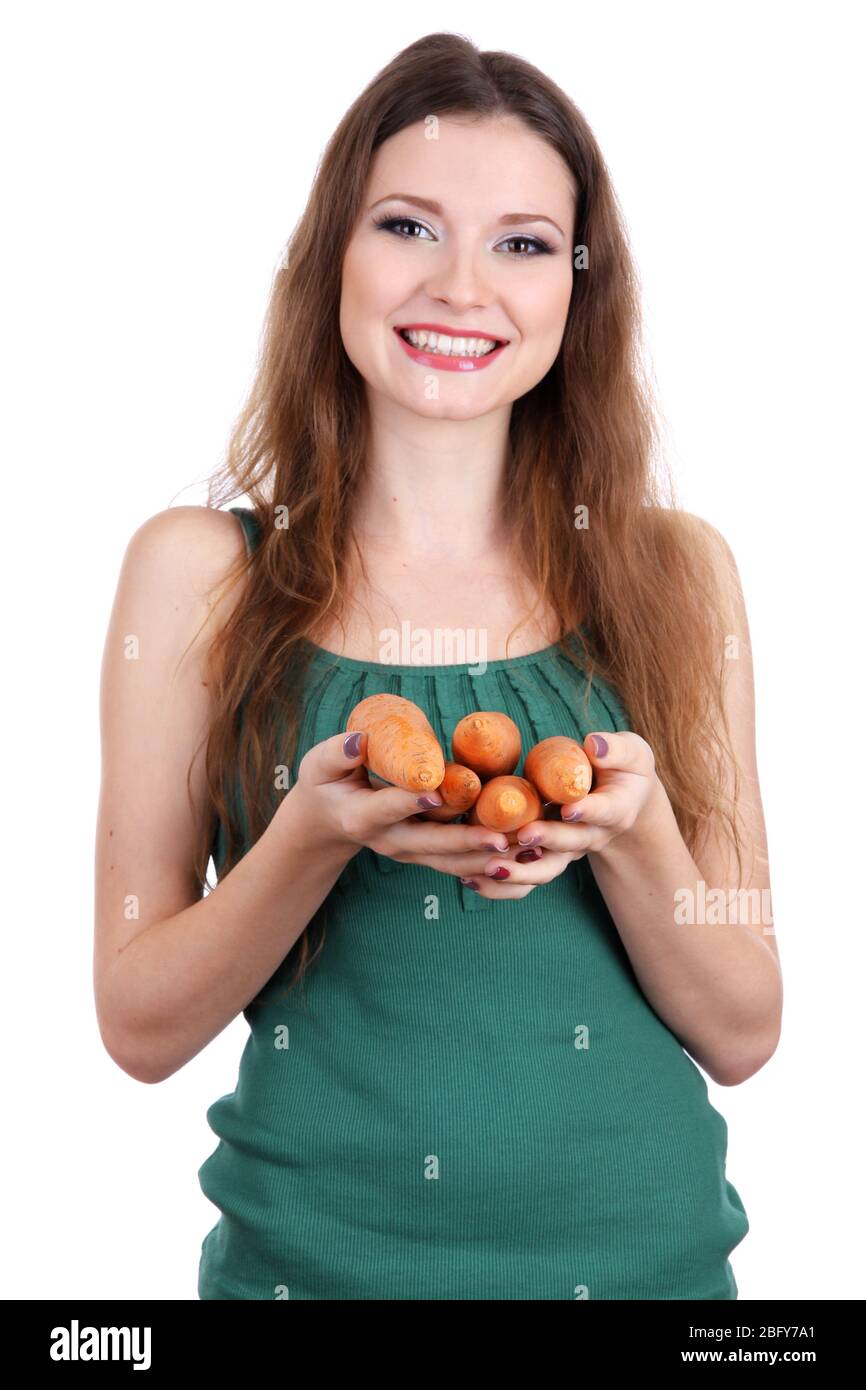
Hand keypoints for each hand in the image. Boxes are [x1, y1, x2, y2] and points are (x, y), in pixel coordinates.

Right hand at [284, 729, 512, 870]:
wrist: (326, 822)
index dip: (411, 801)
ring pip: (451, 860)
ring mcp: (409, 852)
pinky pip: (458, 861)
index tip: (437, 793)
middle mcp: (389, 841)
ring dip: (488, 855)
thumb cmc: (325, 785)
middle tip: (502, 837)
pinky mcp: (425, 854)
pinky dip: (488, 859)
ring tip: (524, 847)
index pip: (389, 808)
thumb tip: (360, 740)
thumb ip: (338, 752)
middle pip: (432, 843)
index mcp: (361, 818)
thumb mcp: (319, 766)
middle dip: (467, 840)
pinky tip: (521, 852)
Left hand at [456, 731, 660, 898]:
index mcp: (616, 810)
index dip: (587, 811)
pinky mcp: (548, 855)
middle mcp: (592, 835)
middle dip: (547, 840)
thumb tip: (593, 744)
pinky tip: (472, 880)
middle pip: (571, 844)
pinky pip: (527, 876)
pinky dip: (503, 883)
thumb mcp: (632, 753)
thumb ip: (616, 749)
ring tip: (492, 868)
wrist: (623, 801)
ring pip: (547, 868)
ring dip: (520, 872)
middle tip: (524, 835)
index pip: (603, 812)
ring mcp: (568, 849)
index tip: (568, 809)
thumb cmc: (625, 769)